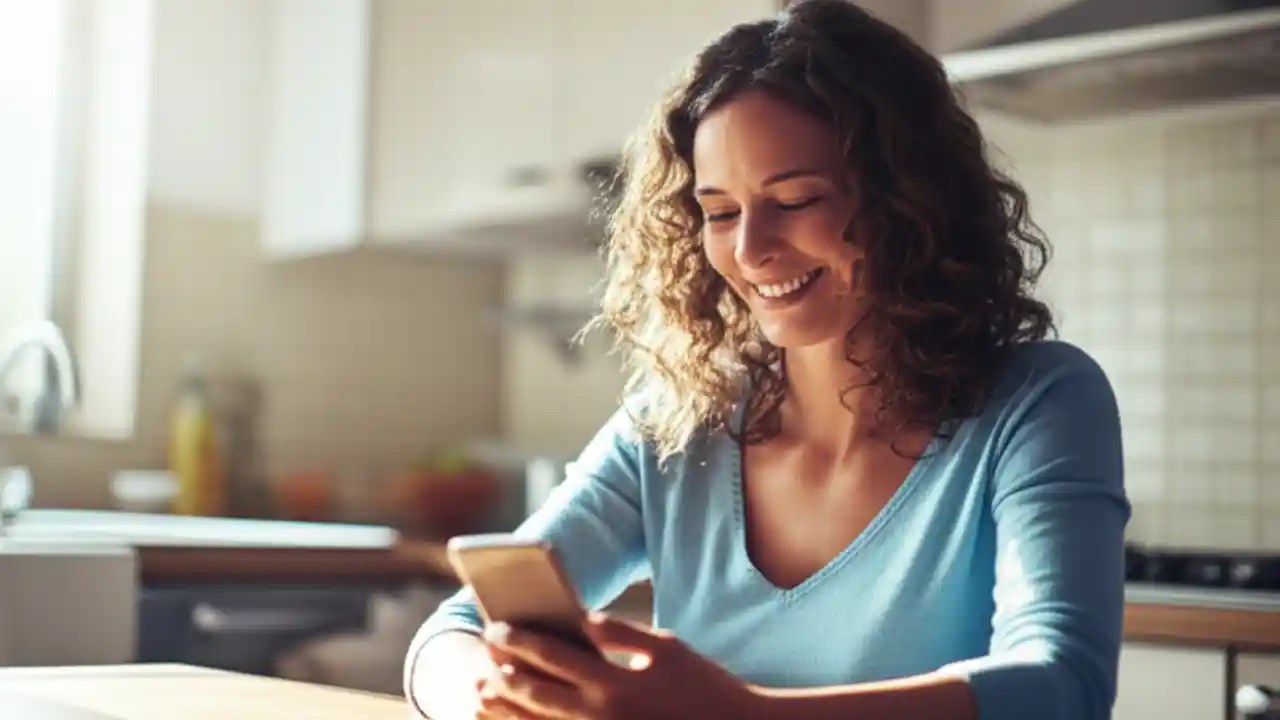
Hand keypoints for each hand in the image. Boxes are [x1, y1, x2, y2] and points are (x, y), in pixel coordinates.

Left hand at [476, 612, 759, 719]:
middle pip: (537, 696)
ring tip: (483, 694)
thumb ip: (620, 633)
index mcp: (616, 684)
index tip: (495, 629)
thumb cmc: (704, 686)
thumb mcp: (667, 648)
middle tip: (483, 659)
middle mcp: (601, 718)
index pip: (554, 657)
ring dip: (507, 711)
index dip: (520, 641)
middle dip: (504, 675)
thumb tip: (580, 620)